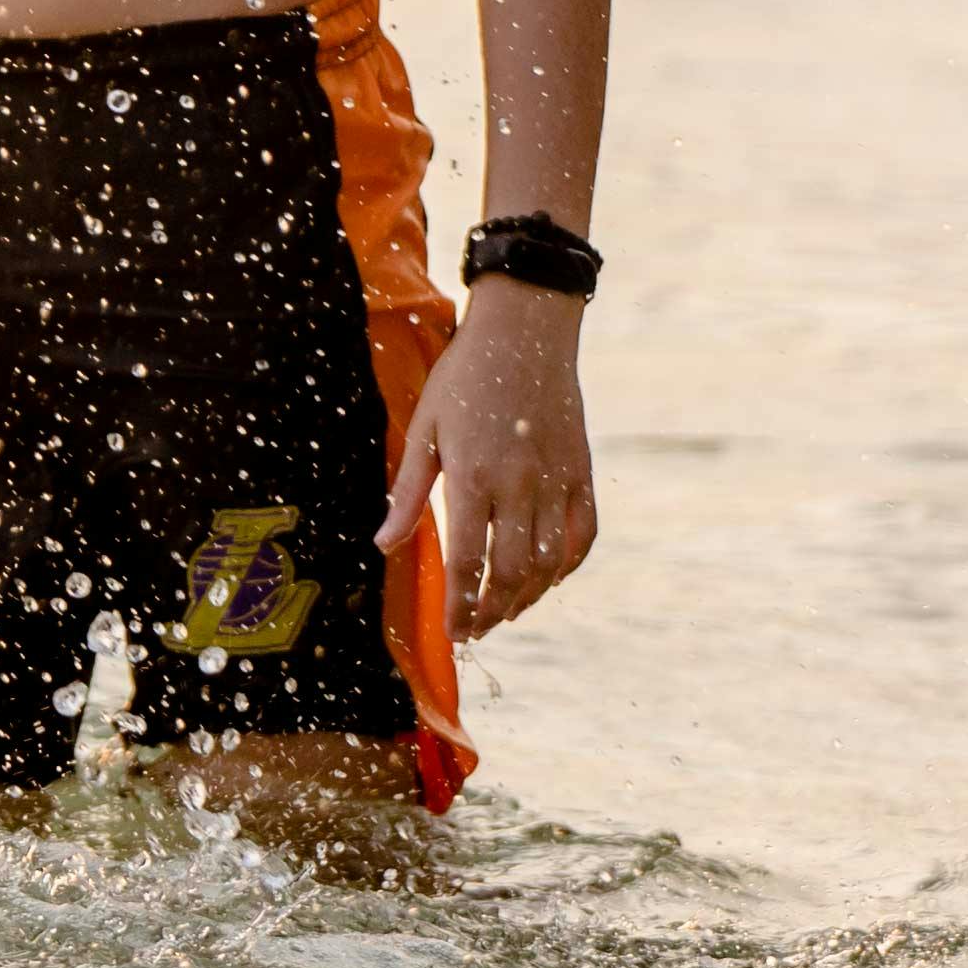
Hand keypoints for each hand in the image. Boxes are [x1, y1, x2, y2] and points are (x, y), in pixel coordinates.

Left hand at [384, 285, 596, 637]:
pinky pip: (583, 535)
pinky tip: (547, 579)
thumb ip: (408, 493)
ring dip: (528, 597)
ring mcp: (558, 481)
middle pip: (511, 572)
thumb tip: (384, 544)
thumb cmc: (464, 378)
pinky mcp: (582, 473)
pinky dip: (568, 566)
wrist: (525, 334)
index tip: (452, 633)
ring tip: (505, 612)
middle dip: (492, 611)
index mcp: (474, 476)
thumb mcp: (425, 430)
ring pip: (550, 562)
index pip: (469, 563)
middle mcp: (521, 485)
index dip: (461, 607)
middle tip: (476, 630)